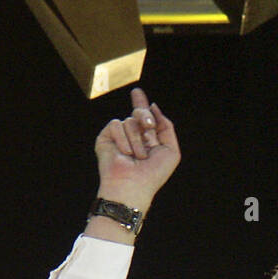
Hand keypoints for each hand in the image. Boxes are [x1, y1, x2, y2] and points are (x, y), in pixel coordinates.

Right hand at [93, 87, 180, 213]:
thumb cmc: (153, 174)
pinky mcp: (106, 137)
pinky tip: (124, 154)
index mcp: (147, 140)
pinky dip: (123, 139)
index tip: (137, 93)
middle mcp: (133, 137)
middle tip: (148, 126)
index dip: (142, 105)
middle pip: (138, 113)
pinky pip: (116, 124)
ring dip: (137, 140)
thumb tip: (154, 107)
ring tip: (137, 157)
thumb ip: (167, 127)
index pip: (144, 118)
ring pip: (130, 121)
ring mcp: (119, 138)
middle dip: (144, 116)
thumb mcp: (171, 151)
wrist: (133, 185)